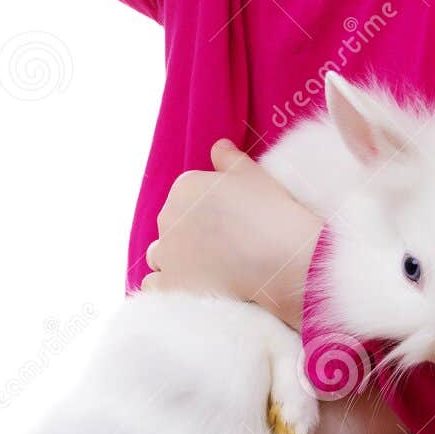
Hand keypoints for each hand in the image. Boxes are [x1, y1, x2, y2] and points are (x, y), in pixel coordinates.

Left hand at [141, 140, 323, 317]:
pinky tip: (187, 287)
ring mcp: (166, 252)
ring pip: (159, 254)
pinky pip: (153, 284)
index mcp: (184, 186)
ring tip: (205, 268)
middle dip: (189, 233)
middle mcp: (167, 216)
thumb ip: (229, 158)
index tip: (229, 220)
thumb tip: (218, 146)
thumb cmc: (269, 210)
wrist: (281, 255)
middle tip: (222, 245)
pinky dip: (166, 286)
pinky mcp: (170, 284)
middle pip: (172, 223)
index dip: (207, 208)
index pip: (187, 195)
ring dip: (174, 259)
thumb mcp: (252, 173)